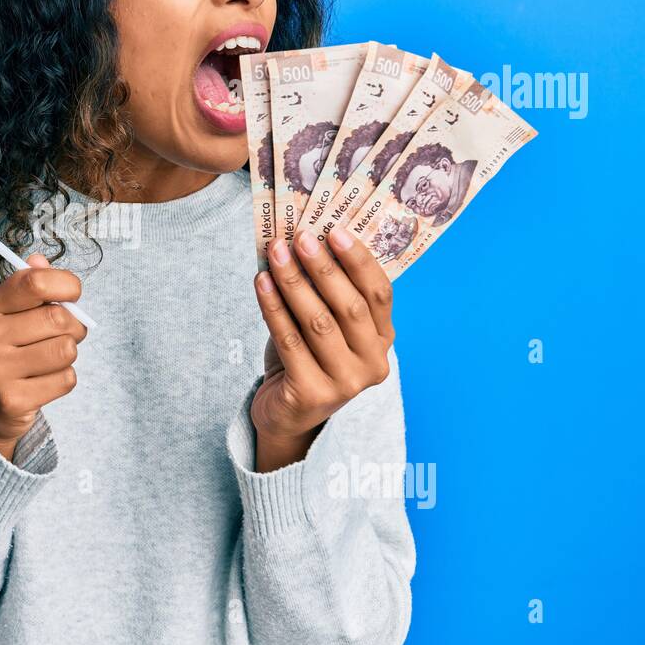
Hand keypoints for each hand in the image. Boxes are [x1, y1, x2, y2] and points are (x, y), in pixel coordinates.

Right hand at [0, 253, 87, 458]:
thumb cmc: (10, 348)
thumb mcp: (12, 312)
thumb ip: (30, 284)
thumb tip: (39, 260)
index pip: (34, 282)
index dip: (66, 284)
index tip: (72, 293)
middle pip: (57, 319)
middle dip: (74, 325)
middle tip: (68, 333)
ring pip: (65, 350)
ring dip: (69, 353)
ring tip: (53, 356)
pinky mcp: (12, 400)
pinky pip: (65, 379)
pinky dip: (65, 378)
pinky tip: (45, 380)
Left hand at [250, 225, 394, 464]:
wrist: (286, 413)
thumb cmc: (306, 357)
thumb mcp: (325, 325)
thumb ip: (325, 292)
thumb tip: (304, 239)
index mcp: (383, 339)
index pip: (379, 293)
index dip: (358, 260)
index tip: (335, 231)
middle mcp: (373, 363)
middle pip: (349, 306)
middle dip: (323, 267)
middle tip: (300, 237)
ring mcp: (345, 383)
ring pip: (317, 321)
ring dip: (293, 282)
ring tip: (275, 253)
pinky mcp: (312, 395)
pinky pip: (289, 341)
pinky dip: (273, 307)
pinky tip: (261, 283)